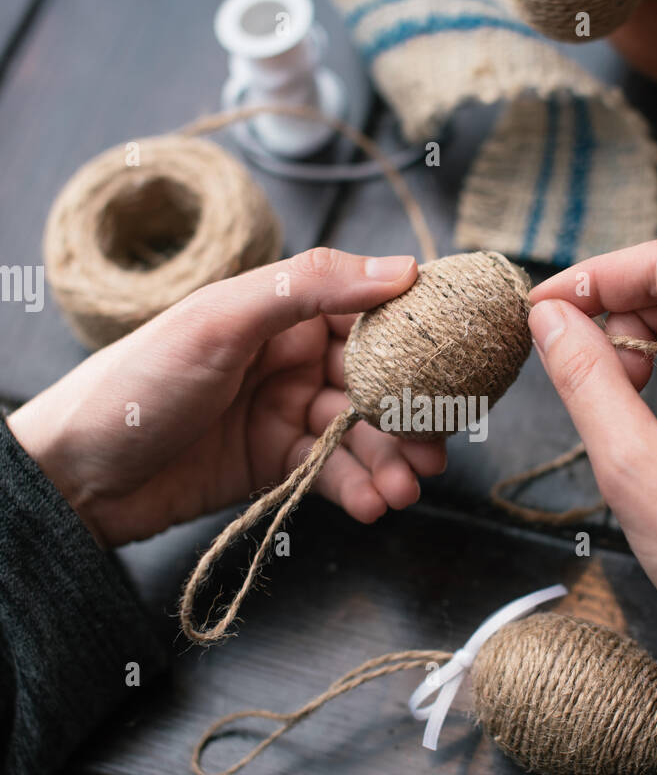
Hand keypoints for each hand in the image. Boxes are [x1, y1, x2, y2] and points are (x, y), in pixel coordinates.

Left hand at [7, 249, 445, 548]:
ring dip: (388, 462)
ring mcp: (283, 414)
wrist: (77, 473)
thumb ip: (308, 288)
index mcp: (279, 311)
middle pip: (375, 381)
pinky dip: (356, 490)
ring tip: (407, 488)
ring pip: (359, 434)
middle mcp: (288, 358)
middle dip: (410, 415)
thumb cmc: (136, 381)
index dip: (417, 332)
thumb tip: (401, 268)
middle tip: (437, 446)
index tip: (462, 355)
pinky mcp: (274, 465)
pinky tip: (372, 506)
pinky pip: (331, 474)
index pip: (367, 310)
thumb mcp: (220, 320)